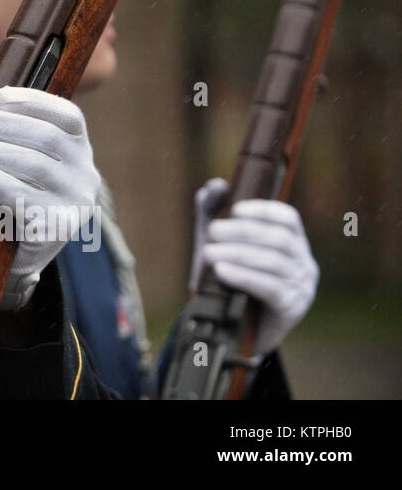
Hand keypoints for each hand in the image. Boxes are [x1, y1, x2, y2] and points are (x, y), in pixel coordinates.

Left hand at [0, 72, 100, 309]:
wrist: (19, 252)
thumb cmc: (14, 191)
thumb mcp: (6, 151)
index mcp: (78, 148)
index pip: (66, 115)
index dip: (31, 101)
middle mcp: (85, 172)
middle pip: (44, 137)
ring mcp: (75, 201)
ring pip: (32, 165)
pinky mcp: (57, 227)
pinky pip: (19, 196)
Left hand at [193, 185, 318, 355]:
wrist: (236, 327)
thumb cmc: (230, 278)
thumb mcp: (219, 242)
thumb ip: (214, 211)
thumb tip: (216, 185)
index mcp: (292, 243)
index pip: (288, 219)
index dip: (263, 210)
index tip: (235, 208)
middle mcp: (303, 263)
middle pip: (278, 239)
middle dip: (242, 232)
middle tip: (211, 232)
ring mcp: (302, 287)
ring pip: (272, 262)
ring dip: (237, 254)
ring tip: (208, 253)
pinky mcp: (291, 308)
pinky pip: (270, 288)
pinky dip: (243, 276)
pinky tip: (222, 271)